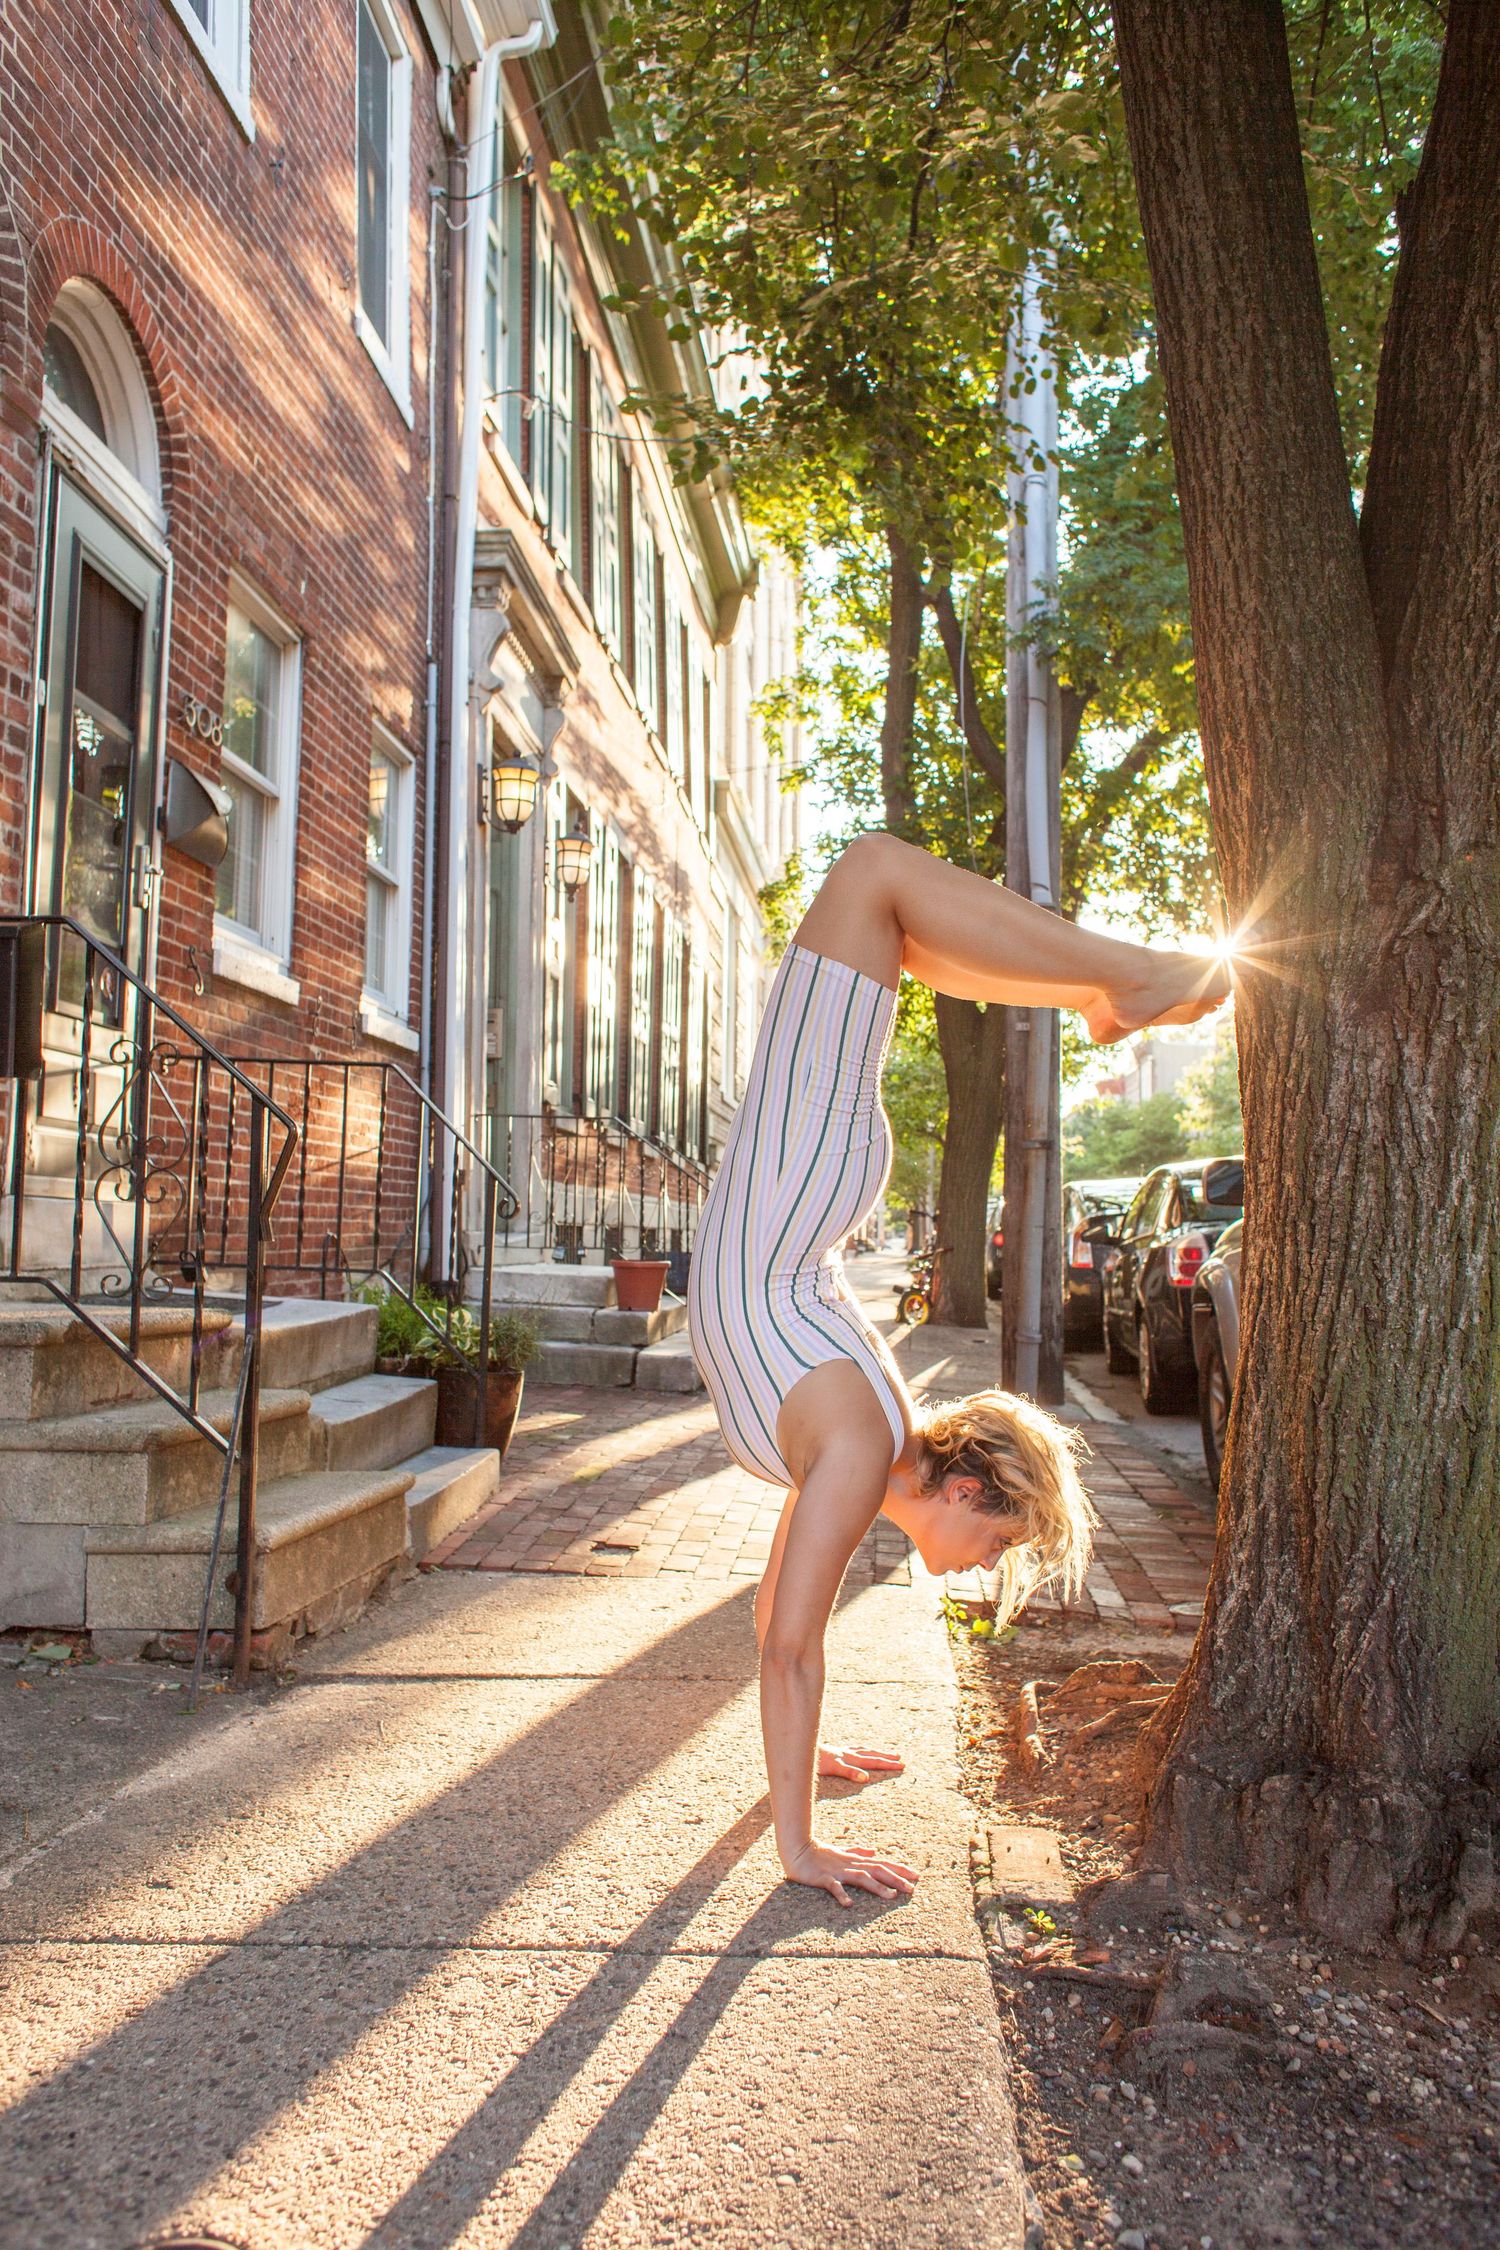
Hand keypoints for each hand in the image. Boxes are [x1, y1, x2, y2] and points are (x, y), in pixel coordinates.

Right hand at [780, 1838, 919, 1906]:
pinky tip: (850, 1904)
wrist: (797, 1850)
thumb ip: (857, 1851)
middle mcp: (851, 1865)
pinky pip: (835, 1887)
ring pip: (862, 1878)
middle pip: (877, 1871)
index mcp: (856, 1860)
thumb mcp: (841, 1851)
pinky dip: (843, 1895)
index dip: (899, 1869)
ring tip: (891, 1897)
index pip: (882, 1863)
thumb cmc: (819, 1852)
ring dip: (877, 1887)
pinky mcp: (825, 1878)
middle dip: (895, 1879)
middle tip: (912, 1889)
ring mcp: (838, 1871)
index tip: (916, 1876)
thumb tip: (873, 1851)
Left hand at [817, 1742, 904, 1783]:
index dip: (888, 1764)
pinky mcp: (835, 1752)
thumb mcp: (833, 1769)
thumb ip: (849, 1772)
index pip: (873, 1762)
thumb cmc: (815, 1762)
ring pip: (864, 1751)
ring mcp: (841, 1752)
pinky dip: (862, 1750)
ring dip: (876, 1752)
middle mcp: (848, 1754)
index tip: (902, 1766)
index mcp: (850, 1759)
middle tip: (900, 1758)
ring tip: (886, 1752)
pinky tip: (860, 1751)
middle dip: (886, 1758)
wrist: (800, 1749)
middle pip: (871, 1755)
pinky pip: (853, 1750)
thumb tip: (866, 1778)